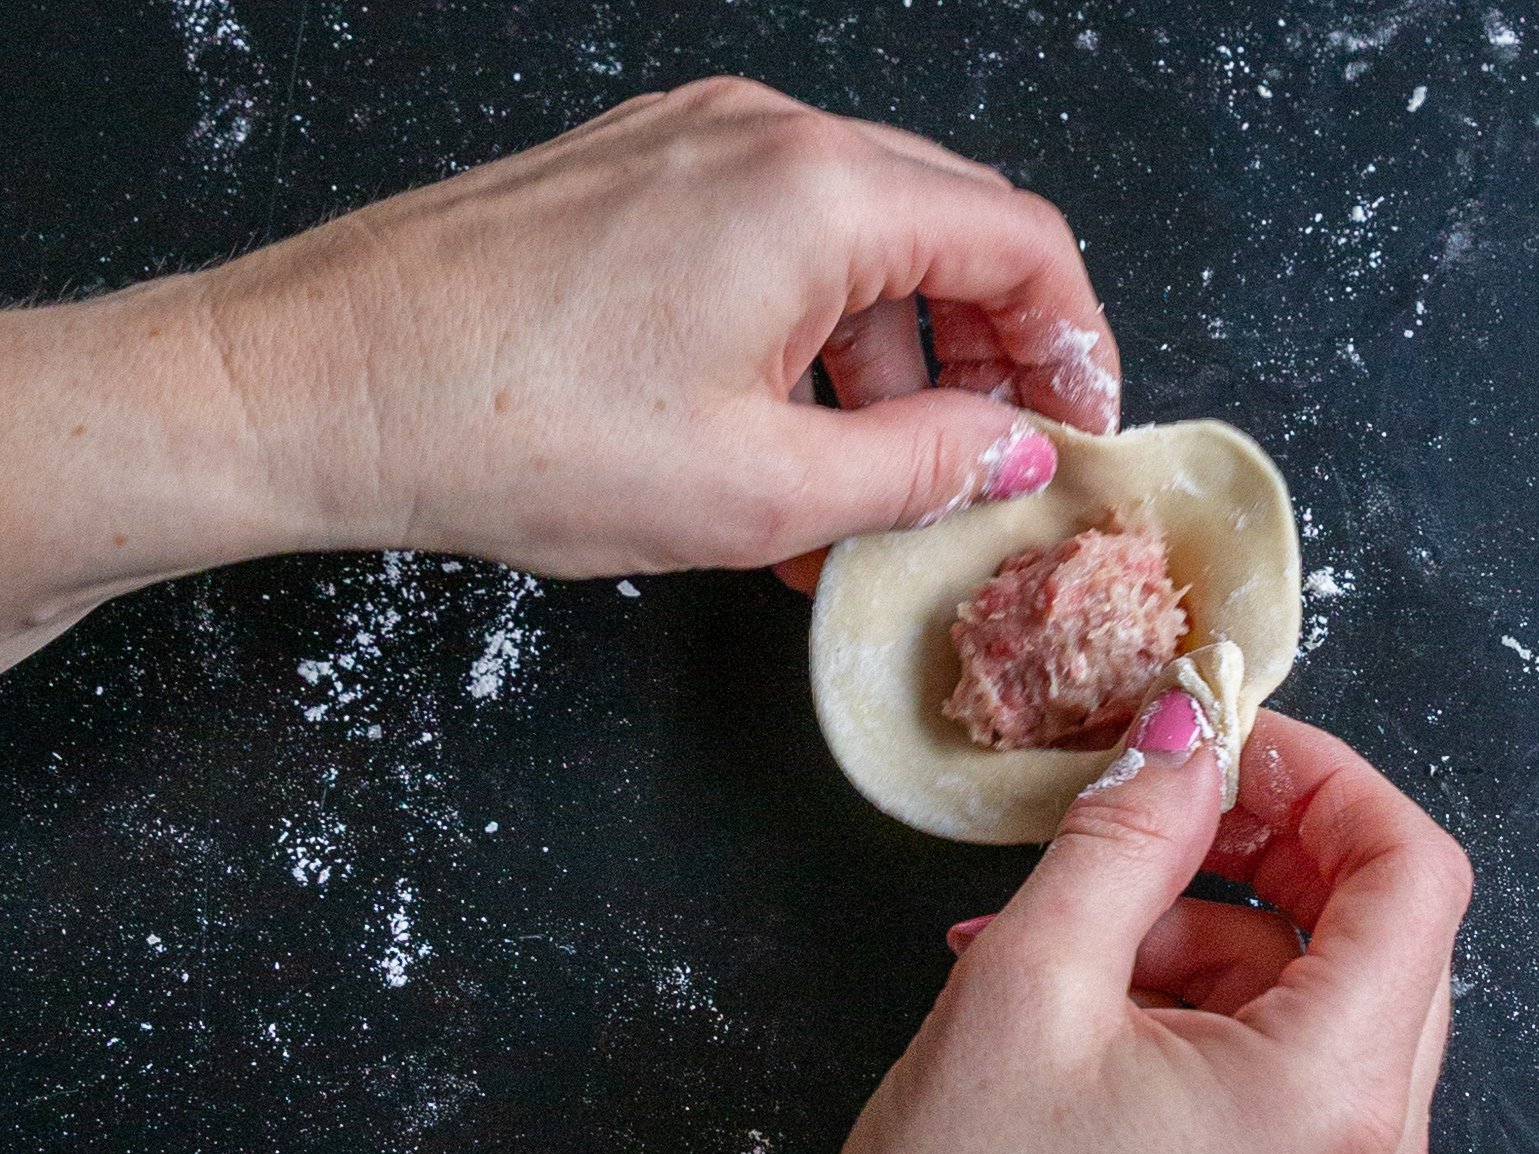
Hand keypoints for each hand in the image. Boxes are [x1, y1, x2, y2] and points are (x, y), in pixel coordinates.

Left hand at [201, 77, 1117, 572]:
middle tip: (996, 458)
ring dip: (897, 355)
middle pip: (951, 225)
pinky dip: (814, 329)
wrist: (317, 381)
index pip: (1020, 240)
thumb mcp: (761, 492)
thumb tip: (1008, 455)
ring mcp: (692, 141)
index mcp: (818, 194)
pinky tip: (790, 435)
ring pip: (862, 235)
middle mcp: (764, 136)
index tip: (1080, 425)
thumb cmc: (512, 427)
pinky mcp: (637, 172)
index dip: (1076, 342)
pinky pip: (775, 237)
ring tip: (876, 483)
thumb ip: (921, 469)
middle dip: (992, 350)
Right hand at [631, 704, 1471, 1153]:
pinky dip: (1205, 1009)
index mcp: (1331, 1098)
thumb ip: (1125, 835)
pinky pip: (1292, 1071)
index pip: (1415, 874)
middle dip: (1268, 850)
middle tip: (1152, 812)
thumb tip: (1186, 731)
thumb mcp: (1026, 987)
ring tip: (1070, 935)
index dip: (1327, 779)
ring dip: (1216, 929)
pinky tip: (1085, 1004)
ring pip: (1330, 998)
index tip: (1229, 740)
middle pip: (1385, 934)